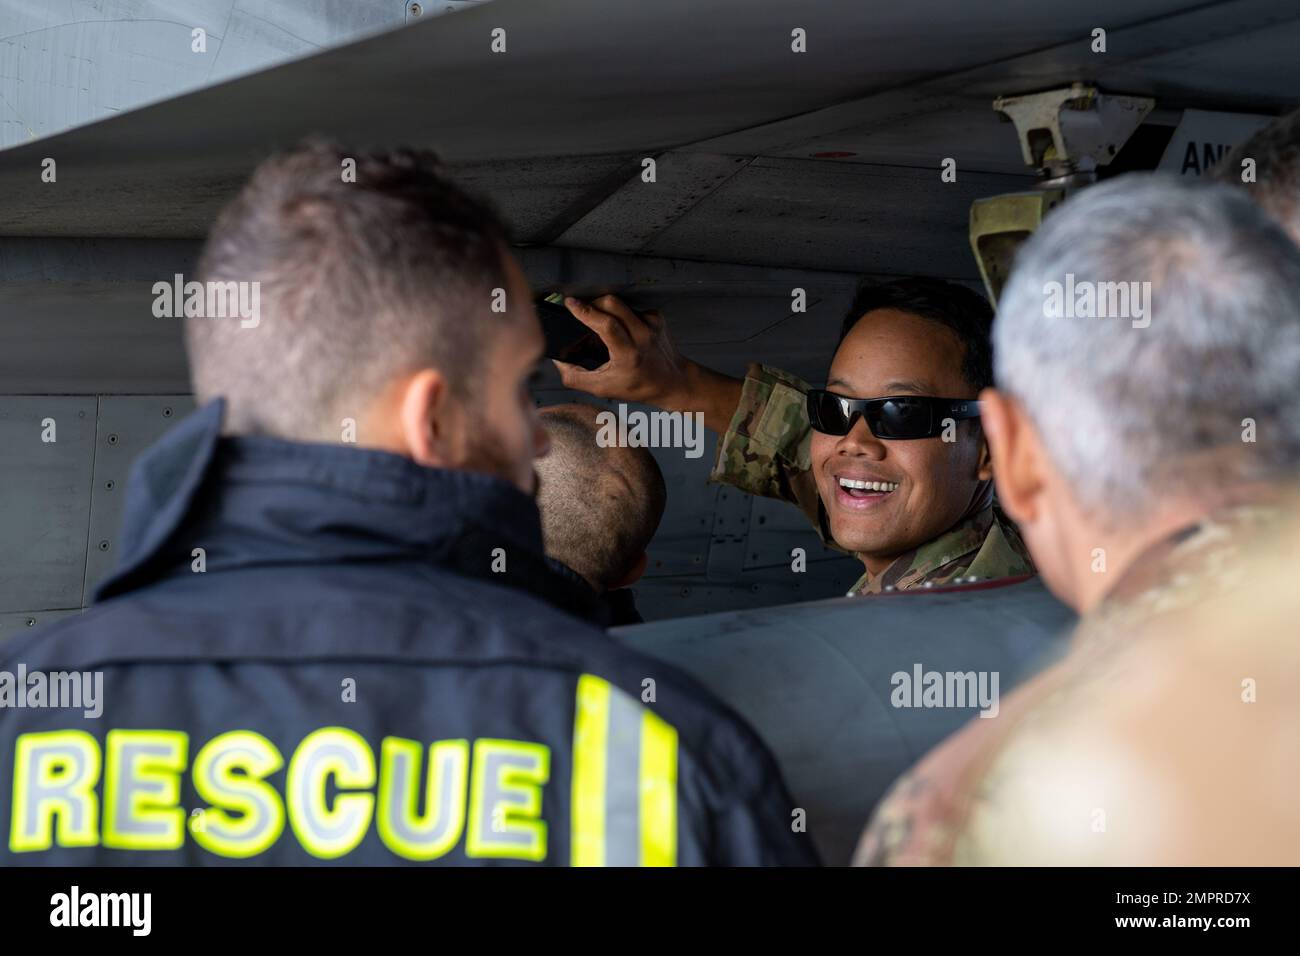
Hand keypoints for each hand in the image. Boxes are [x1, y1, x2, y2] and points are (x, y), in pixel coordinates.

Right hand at [551, 295, 693, 409]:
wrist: (673, 381)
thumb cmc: (639, 386)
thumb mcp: (604, 388)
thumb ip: (577, 377)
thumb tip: (559, 362)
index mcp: (629, 355)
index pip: (606, 325)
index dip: (586, 312)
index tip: (571, 303)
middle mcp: (642, 336)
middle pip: (612, 304)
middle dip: (593, 304)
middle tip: (584, 313)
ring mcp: (651, 324)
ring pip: (619, 304)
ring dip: (606, 313)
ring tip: (605, 330)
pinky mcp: (656, 316)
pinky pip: (630, 308)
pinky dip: (621, 317)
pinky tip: (624, 331)